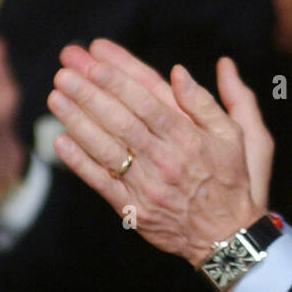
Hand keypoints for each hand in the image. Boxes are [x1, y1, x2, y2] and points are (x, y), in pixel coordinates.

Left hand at [48, 39, 271, 266]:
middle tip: (64, 70)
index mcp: (189, 137)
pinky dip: (79, 162)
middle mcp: (166, 158)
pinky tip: (60, 139)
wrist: (226, 234)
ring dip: (78, 120)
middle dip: (89, 92)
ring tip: (56, 96)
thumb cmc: (231, 177)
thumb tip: (179, 71)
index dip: (119, 77)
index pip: (147, 99)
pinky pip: (101, 182)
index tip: (95, 58)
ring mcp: (147, 184)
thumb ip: (207, 101)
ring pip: (106, 147)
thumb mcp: (235, 134)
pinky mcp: (134, 208)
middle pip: (121, 119)